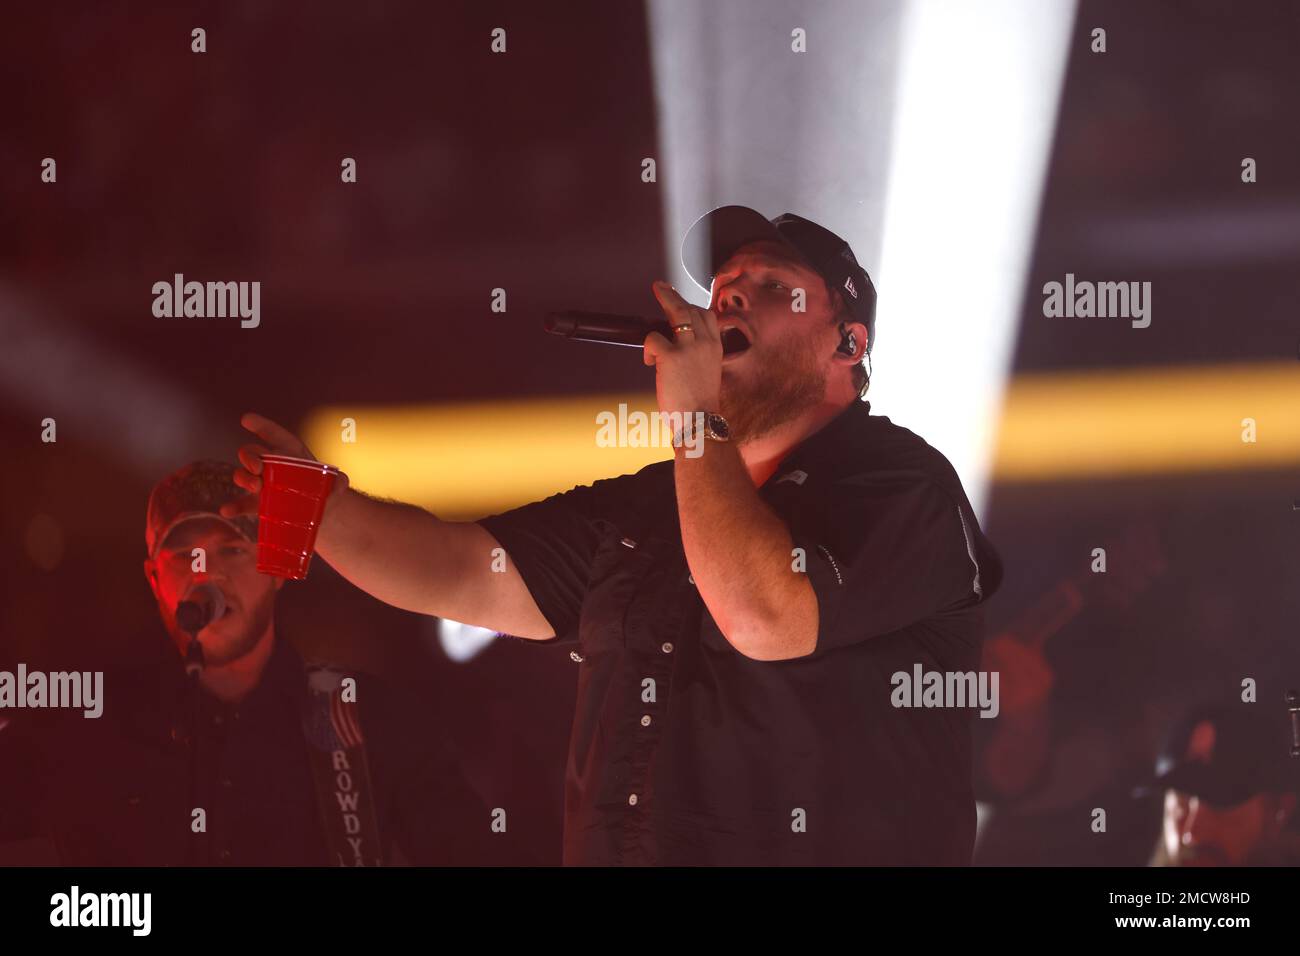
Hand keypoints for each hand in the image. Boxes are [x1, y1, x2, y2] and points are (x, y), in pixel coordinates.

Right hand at [219, 413, 348, 518]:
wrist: (321, 510)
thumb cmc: (326, 489)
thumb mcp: (336, 483)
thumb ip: (340, 481)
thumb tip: (340, 483)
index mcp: (289, 453)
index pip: (273, 435)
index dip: (260, 426)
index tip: (246, 419)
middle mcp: (271, 464)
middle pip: (251, 453)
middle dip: (249, 457)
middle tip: (257, 469)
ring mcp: (262, 483)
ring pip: (243, 474)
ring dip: (242, 478)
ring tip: (254, 487)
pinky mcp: (258, 504)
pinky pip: (241, 503)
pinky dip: (233, 506)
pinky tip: (228, 510)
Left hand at [643, 280, 722, 418]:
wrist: (700, 422)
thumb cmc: (700, 404)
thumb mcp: (708, 373)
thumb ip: (699, 355)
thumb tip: (680, 345)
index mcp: (716, 348)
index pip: (707, 316)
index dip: (693, 306)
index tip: (683, 301)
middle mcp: (705, 344)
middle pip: (690, 309)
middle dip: (674, 296)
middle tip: (662, 288)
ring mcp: (689, 348)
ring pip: (676, 312)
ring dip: (664, 301)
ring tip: (657, 293)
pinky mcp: (671, 357)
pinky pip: (654, 338)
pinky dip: (648, 348)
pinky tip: (650, 362)